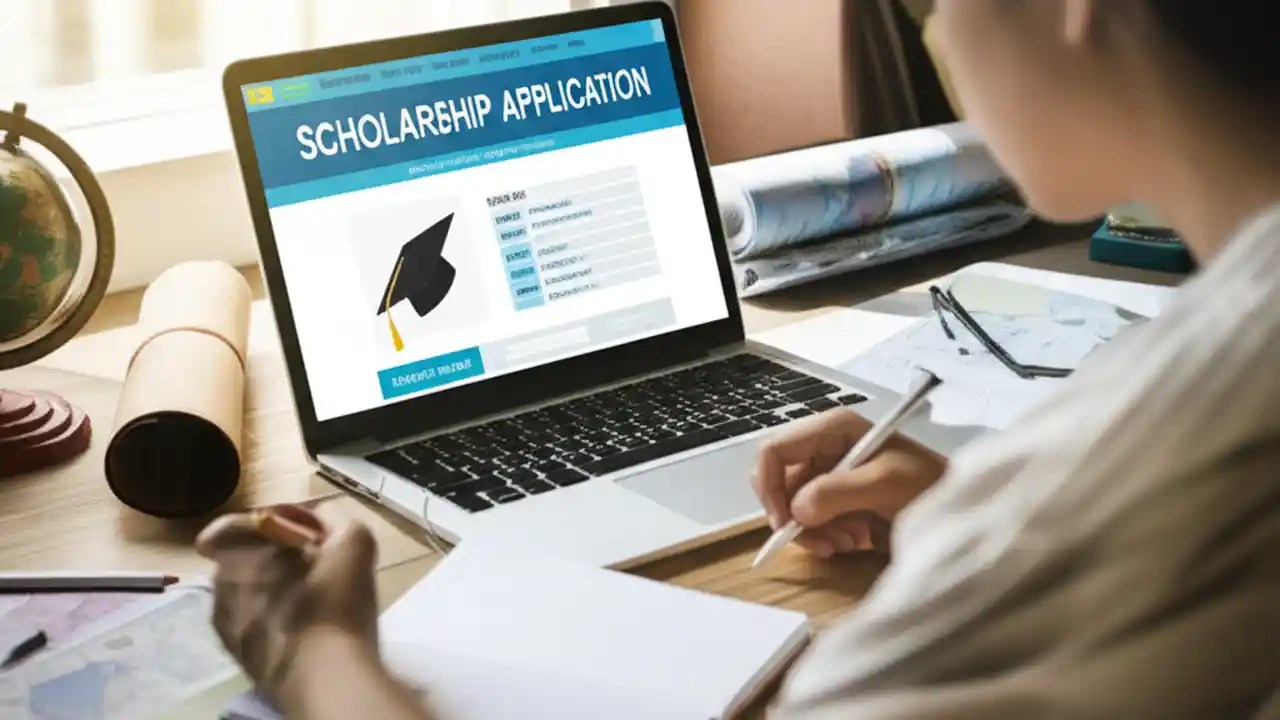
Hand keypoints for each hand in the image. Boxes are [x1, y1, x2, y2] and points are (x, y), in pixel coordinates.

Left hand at [196, 505, 379, 699]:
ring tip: (304, 605)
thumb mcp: (354, 541)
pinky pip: (246, 621)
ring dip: (267, 589)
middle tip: (310, 571)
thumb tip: (322, 515)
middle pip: (244, 556)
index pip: (238, 524)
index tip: (303, 537)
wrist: (324, 673)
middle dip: (270, 558)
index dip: (273, 526)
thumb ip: (335, 517)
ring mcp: (223, 617)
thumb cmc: (336, 601)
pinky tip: (295, 630)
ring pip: (245, 590)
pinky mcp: (232, 649)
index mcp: (243, 548)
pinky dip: (265, 619)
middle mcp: (221, 578)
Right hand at [752, 409, 946, 557]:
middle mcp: (823, 448)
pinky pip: (809, 521)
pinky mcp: (836, 500)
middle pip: (779, 483)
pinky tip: (853, 541)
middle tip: (826, 542)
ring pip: (792, 508)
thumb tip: (796, 512)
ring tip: (848, 542)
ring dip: (814, 531)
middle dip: (796, 516)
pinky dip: (824, 536)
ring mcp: (828, 475)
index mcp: (831, 429)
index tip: (784, 524)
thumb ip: (837, 492)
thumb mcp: (885, 484)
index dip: (769, 487)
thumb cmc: (927, 485)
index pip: (774, 451)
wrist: (958, 511)